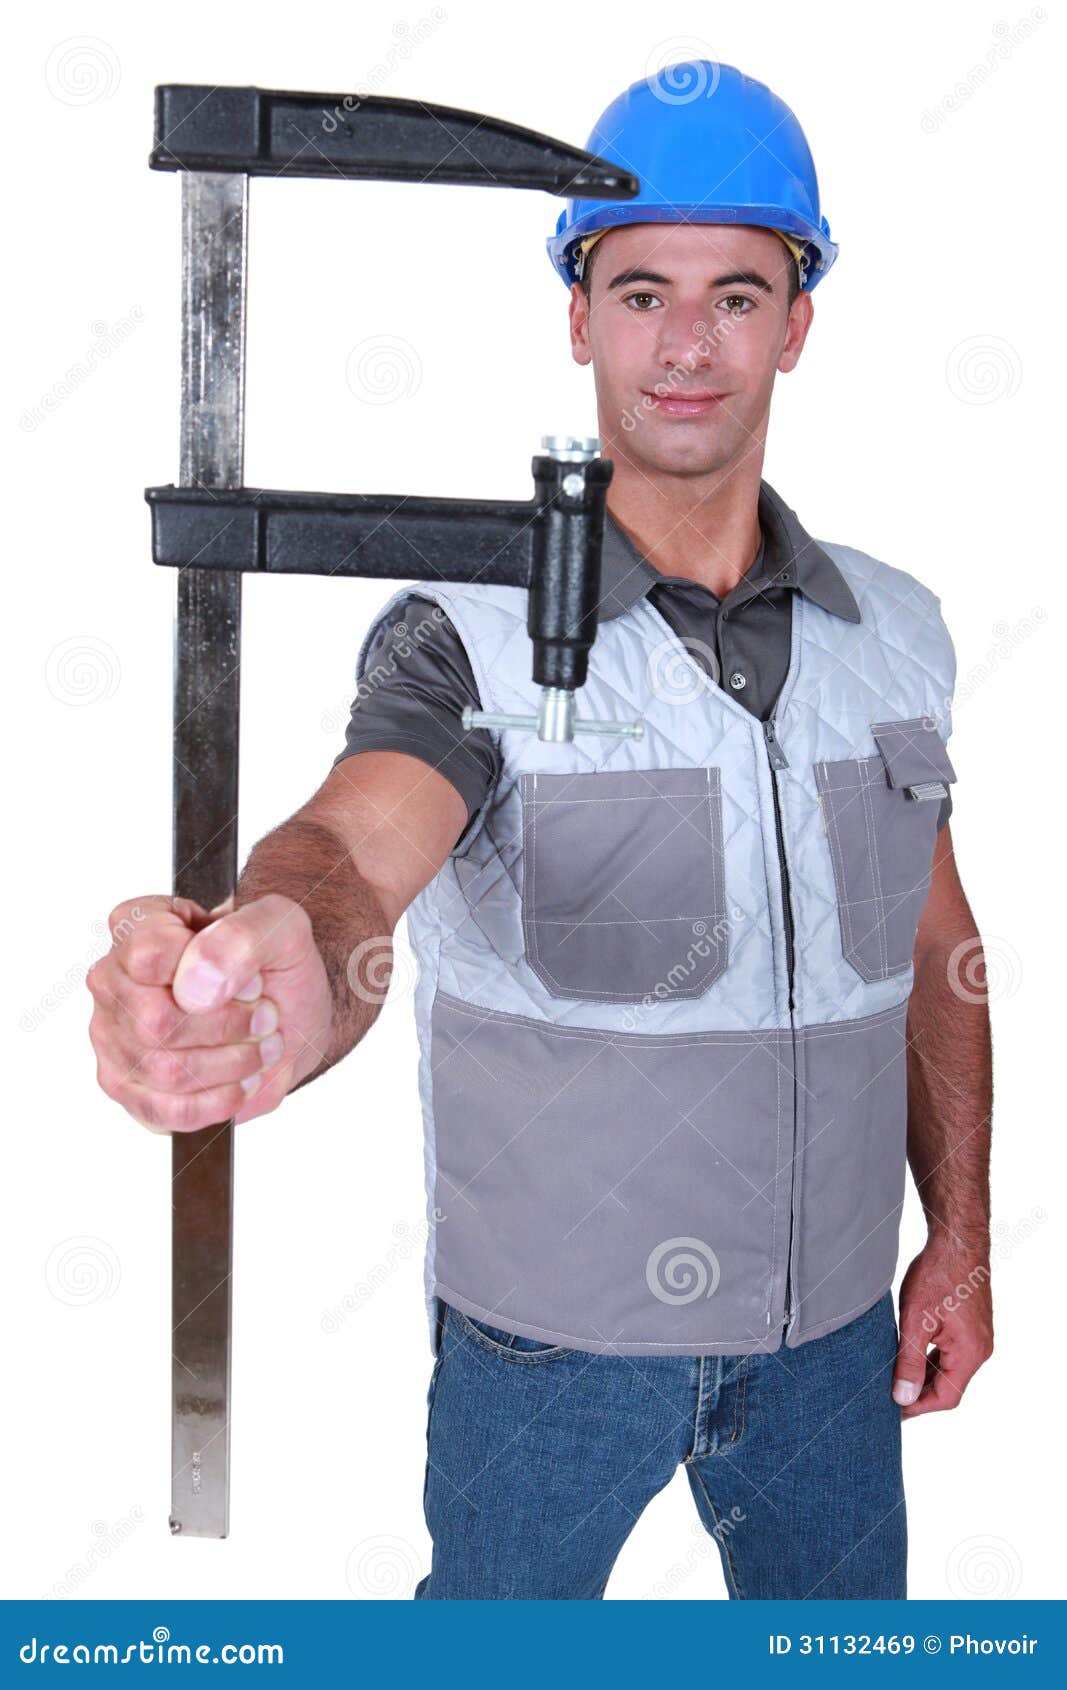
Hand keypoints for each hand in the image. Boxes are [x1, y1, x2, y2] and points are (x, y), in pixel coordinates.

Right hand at [87, 892, 332, 1132]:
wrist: (291, 1013)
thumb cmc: (275, 966)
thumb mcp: (281, 927)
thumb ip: (240, 936)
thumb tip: (194, 982)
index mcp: (138, 924)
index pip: (150, 953)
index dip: (211, 973)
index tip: (250, 979)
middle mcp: (112, 979)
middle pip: (155, 1021)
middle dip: (229, 1025)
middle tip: (264, 1015)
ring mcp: (113, 1036)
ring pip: (164, 1069)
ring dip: (232, 1062)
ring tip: (260, 1046)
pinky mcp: (130, 1088)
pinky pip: (168, 1110)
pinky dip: (220, 1100)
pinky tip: (242, 1081)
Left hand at [892, 1238, 993, 1417]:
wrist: (956, 1240)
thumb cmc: (938, 1275)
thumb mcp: (916, 1320)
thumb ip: (909, 1361)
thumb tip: (903, 1398)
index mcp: (970, 1353)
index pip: (946, 1397)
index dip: (918, 1407)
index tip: (891, 1410)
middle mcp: (979, 1350)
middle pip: (948, 1386)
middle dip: (918, 1393)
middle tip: (887, 1396)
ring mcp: (977, 1338)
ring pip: (948, 1369)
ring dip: (923, 1375)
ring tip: (893, 1379)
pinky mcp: (970, 1326)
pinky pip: (950, 1352)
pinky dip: (930, 1358)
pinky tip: (908, 1356)